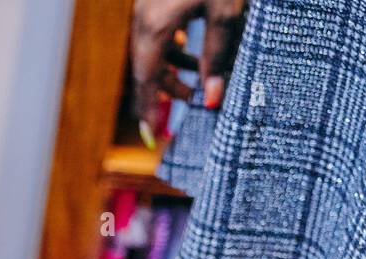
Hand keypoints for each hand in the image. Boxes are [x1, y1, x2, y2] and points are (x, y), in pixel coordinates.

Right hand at [131, 0, 246, 136]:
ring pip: (150, 51)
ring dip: (172, 67)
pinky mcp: (152, 1)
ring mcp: (144, 8)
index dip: (149, 110)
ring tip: (199, 74)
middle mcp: (142, 20)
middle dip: (167, 88)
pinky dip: (170, 48)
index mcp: (156, 27)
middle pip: (147, 68)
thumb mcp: (223, 12)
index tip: (151, 138)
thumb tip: (212, 100)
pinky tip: (189, 48)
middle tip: (192, 100)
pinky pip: (154, 33)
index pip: (147, 80)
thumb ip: (217, 55)